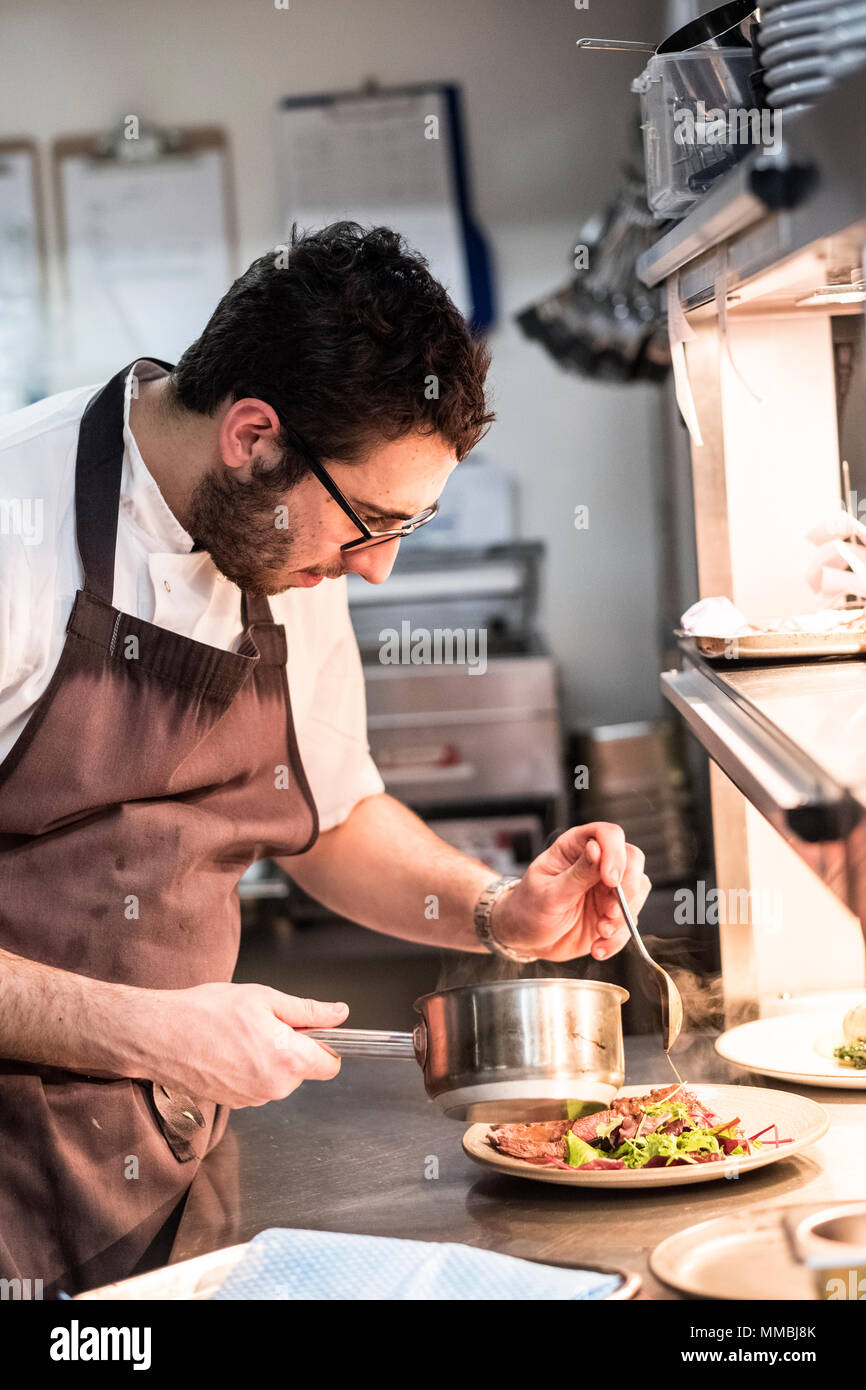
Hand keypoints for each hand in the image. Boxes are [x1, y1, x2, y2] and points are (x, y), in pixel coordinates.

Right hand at [145, 983, 349, 1107]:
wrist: (159, 1036)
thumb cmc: (206, 1012)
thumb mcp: (264, 999)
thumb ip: (308, 1010)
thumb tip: (339, 1014)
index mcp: (288, 1058)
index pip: (331, 1064)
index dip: (326, 1044)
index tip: (314, 1030)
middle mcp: (274, 1086)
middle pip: (303, 1069)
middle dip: (292, 1047)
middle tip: (263, 1022)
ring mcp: (253, 1099)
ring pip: (279, 1077)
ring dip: (270, 1057)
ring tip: (240, 1034)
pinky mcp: (235, 1103)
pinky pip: (257, 1084)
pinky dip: (250, 1068)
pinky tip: (228, 1049)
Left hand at [490, 822, 650, 962]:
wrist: (526, 938)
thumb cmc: (528, 909)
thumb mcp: (549, 893)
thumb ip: (577, 874)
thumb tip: (596, 848)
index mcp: (575, 848)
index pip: (608, 834)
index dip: (614, 853)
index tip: (610, 880)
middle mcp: (596, 864)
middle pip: (632, 860)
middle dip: (626, 889)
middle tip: (609, 912)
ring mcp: (607, 889)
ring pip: (637, 891)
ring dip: (623, 917)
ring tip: (600, 932)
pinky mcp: (613, 913)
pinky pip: (629, 923)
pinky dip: (618, 939)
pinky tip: (598, 948)